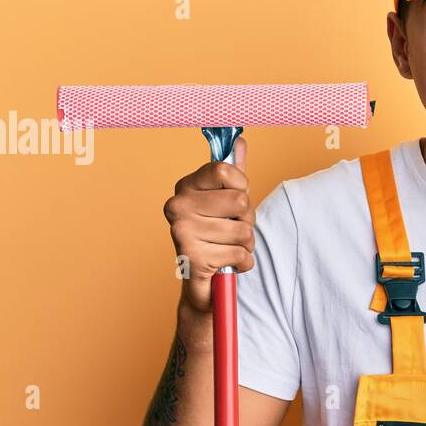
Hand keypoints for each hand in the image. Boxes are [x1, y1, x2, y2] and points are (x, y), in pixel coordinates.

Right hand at [164, 137, 252, 313]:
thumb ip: (233, 173)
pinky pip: (240, 254)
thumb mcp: (226, 202)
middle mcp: (177, 206)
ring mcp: (182, 232)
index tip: (236, 198)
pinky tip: (228, 265)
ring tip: (230, 248)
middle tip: (232, 230)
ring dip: (246, 244)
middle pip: (240, 201)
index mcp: (185, 188)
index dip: (242, 186)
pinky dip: (243, 262)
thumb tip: (240, 141)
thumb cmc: (217, 237)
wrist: (202, 284)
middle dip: (247, 220)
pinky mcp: (193, 258)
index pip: (224, 170)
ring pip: (243, 231)